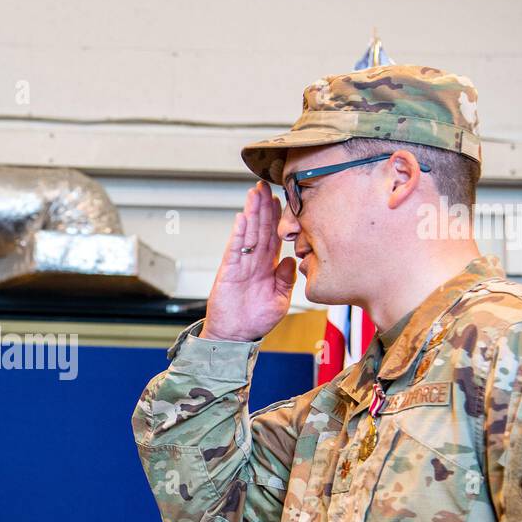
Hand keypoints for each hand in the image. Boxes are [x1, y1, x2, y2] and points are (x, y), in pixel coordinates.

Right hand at [200, 181, 296, 342]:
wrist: (235, 336)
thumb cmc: (256, 320)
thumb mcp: (280, 300)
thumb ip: (286, 280)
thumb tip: (292, 260)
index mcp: (269, 267)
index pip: (275, 236)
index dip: (278, 217)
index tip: (281, 198)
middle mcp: (255, 262)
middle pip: (260, 228)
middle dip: (263, 207)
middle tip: (265, 185)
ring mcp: (241, 265)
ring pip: (248, 233)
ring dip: (251, 213)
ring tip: (254, 193)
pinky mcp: (229, 271)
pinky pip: (234, 249)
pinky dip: (238, 234)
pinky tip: (241, 219)